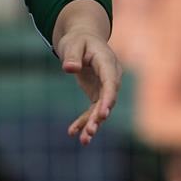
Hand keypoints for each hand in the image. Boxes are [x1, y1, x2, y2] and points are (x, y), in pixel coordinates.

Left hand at [60, 28, 121, 144]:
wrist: (83, 39)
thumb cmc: (78, 40)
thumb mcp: (73, 44)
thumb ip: (72, 56)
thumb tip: (69, 68)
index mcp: (107, 63)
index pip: (111, 83)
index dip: (108, 98)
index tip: (103, 114)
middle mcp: (111, 77)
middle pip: (108, 99)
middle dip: (100, 116)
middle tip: (91, 131)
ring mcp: (105, 87)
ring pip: (101, 109)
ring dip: (93, 124)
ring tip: (84, 140)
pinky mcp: (98, 94)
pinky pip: (92, 110)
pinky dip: (83, 121)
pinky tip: (72, 132)